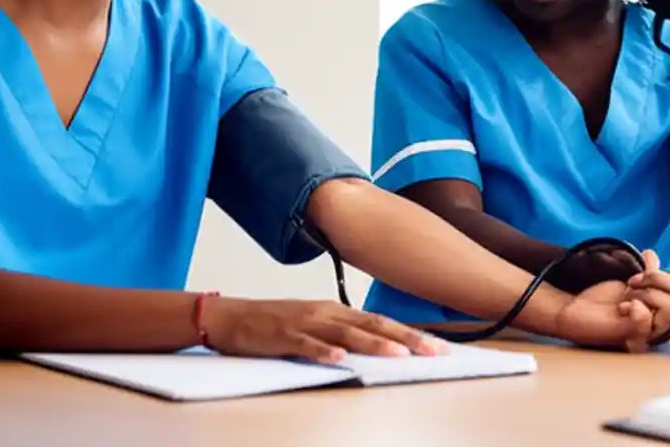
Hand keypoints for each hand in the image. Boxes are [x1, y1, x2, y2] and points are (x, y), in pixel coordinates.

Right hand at [202, 296, 448, 363]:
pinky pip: (307, 345)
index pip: (381, 322)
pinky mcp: (284, 336)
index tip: (438, 346)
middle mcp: (327, 313)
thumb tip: (376, 342)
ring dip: (373, 344)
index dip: (410, 333)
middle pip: (372, 325)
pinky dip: (324, 352)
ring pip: (346, 334)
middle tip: (433, 351)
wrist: (231, 316)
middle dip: (406, 338)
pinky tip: (340, 359)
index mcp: (337, 311)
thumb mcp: (316, 324)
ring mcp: (306, 323)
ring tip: (397, 354)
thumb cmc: (276, 324)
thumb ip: (343, 332)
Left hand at [552, 250, 669, 351]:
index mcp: (665, 302)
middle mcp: (663, 319)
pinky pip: (648, 320)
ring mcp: (650, 332)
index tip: (649, 267)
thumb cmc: (602, 295)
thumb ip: (649, 270)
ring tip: (626, 297)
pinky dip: (635, 307)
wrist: (576, 307)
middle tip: (633, 281)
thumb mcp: (631, 276)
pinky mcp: (635, 339)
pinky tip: (622, 308)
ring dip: (646, 294)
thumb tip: (654, 258)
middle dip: (658, 280)